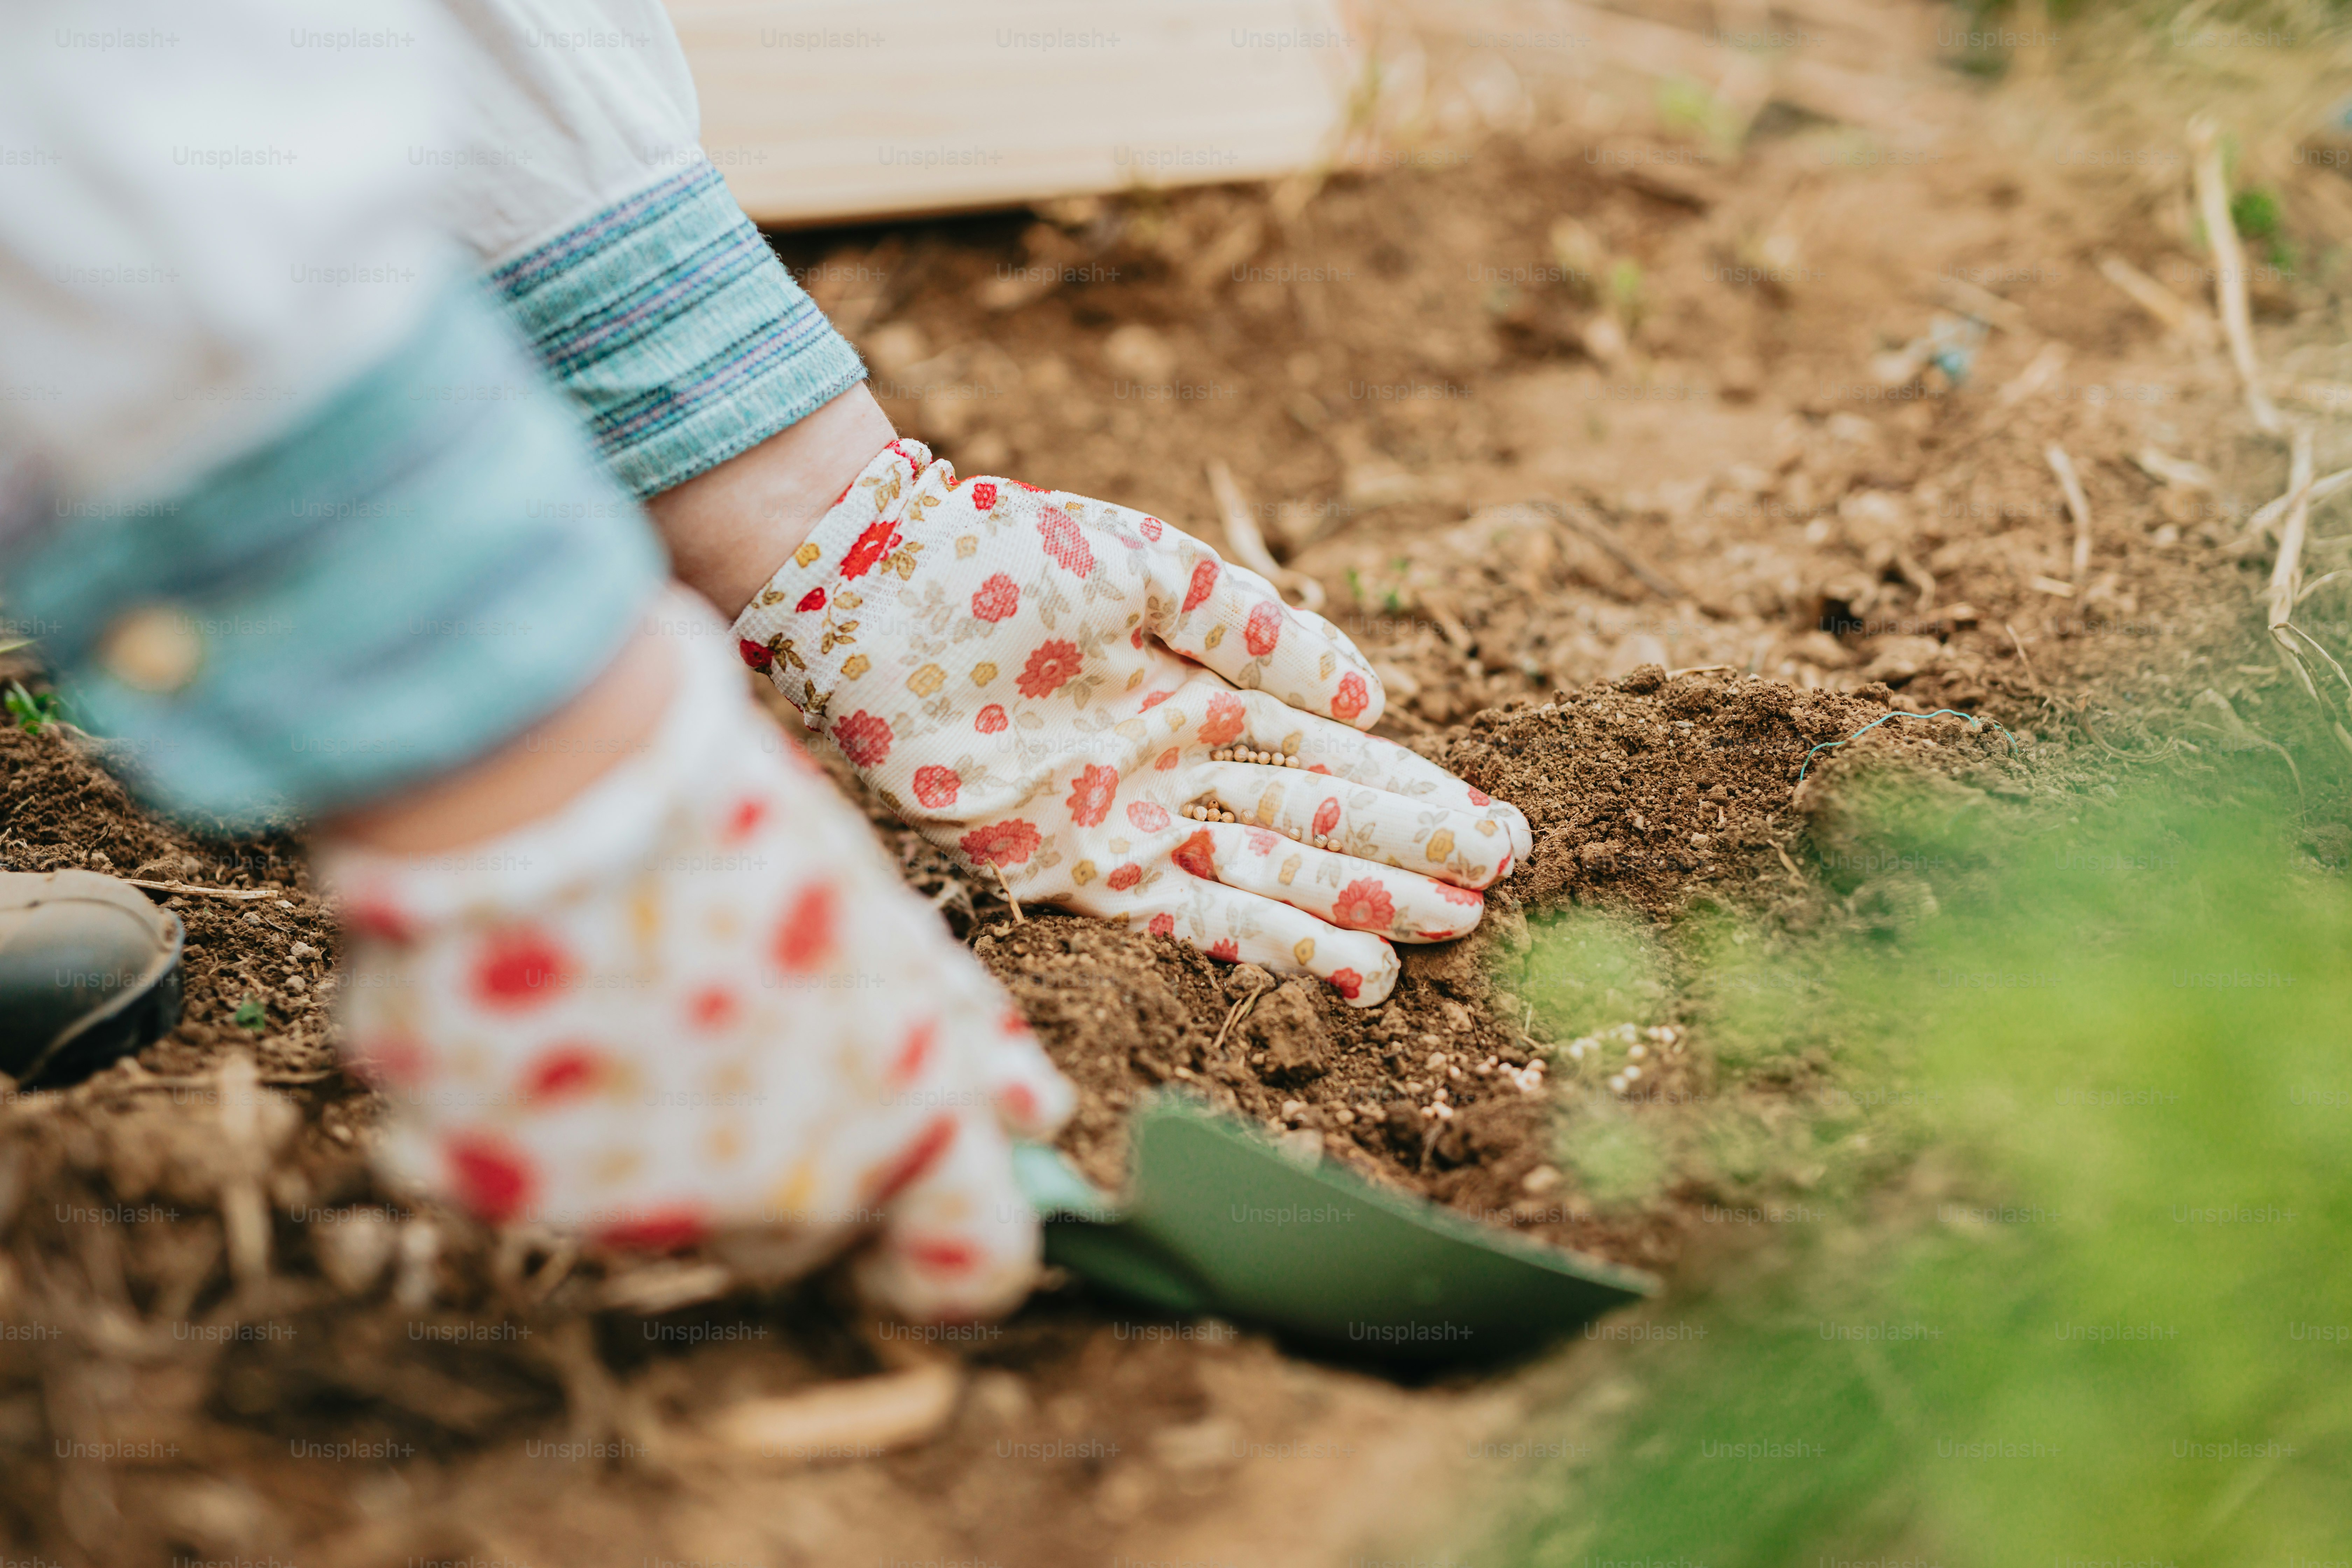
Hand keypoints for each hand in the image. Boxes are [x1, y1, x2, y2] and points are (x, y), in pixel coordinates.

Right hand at [321, 592, 1074, 1321]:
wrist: (545, 785)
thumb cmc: (736, 831)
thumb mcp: (882, 929)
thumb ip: (957, 1034)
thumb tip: (1040, 1115)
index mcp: (911, 1120)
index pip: (974, 1266)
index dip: (952, 1241)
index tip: (929, 1199)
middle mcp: (791, 1193)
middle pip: (812, 1238)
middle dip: (795, 1167)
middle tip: (747, 1036)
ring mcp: (648, 1208)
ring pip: (681, 1215)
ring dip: (673, 1142)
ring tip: (636, 994)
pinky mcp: (511, 1192)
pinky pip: (548, 1180)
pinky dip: (551, 1120)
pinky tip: (540, 1006)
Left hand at [732, 440, 1530, 1005]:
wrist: (883, 594)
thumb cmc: (1016, 559)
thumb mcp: (1157, 573)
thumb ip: (1258, 632)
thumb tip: (1370, 696)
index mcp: (1205, 692)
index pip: (1332, 754)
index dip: (1411, 791)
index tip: (1492, 825)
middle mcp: (1179, 768)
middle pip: (1314, 824)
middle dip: (1404, 855)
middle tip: (1495, 888)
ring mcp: (1130, 823)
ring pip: (1267, 878)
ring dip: (1352, 909)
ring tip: (1442, 935)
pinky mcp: (1071, 871)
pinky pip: (1185, 919)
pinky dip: (1262, 942)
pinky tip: (1341, 963)